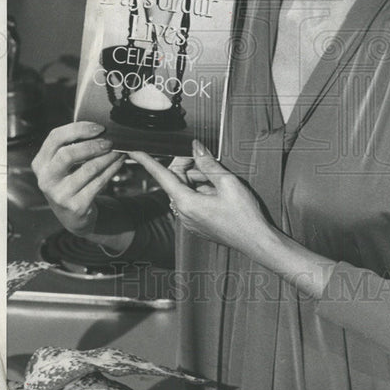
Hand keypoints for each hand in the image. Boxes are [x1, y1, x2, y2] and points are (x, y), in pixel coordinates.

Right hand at [32, 122, 125, 235]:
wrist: (72, 215)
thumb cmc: (69, 182)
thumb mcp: (61, 165)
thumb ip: (71, 146)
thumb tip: (98, 129)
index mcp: (40, 163)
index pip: (55, 138)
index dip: (78, 129)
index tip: (98, 128)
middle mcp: (46, 179)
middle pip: (67, 154)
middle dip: (92, 145)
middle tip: (109, 141)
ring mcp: (60, 194)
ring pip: (88, 169)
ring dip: (108, 157)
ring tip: (118, 150)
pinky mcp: (75, 205)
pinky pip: (99, 182)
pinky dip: (112, 169)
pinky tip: (119, 162)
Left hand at [129, 140, 270, 254]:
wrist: (256, 241)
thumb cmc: (244, 215)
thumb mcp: (228, 183)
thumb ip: (208, 163)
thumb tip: (196, 148)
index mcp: (187, 203)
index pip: (162, 176)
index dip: (147, 162)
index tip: (133, 152)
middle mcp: (183, 214)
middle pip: (176, 180)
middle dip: (189, 167)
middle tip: (206, 159)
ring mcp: (189, 221)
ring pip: (185, 190)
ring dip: (198, 180)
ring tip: (219, 183)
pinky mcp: (197, 224)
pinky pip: (192, 201)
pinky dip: (202, 192)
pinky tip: (218, 194)